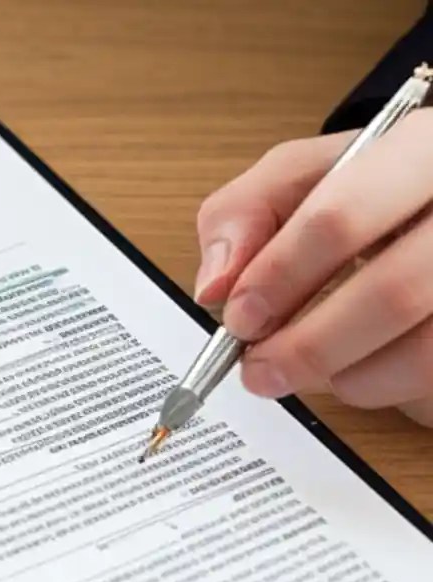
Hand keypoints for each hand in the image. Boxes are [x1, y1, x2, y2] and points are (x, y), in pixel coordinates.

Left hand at [192, 112, 432, 427]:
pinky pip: (431, 379)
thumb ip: (242, 214)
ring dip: (344, 375)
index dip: (279, 277)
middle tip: (258, 370)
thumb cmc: (362, 191)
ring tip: (305, 367)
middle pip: (393, 293)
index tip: (238, 316)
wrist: (427, 206)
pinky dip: (380, 387)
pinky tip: (356, 367)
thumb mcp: (296, 179)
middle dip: (308, 345)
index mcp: (418, 150)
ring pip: (422, 351)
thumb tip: (215, 286)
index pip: (341, 219)